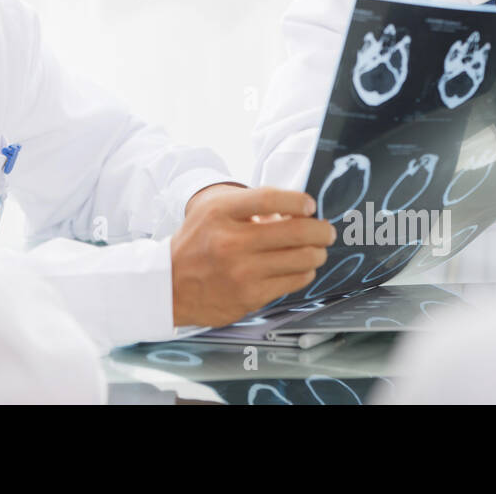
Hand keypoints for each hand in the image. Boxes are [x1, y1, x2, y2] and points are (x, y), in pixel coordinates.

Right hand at [171, 187, 335, 327]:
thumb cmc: (198, 242)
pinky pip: (294, 281)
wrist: (169, 285)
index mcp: (220, 213)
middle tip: (326, 230)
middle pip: (296, 231)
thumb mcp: (214, 211)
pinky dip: (304, 272)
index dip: (298, 200)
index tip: (310, 205)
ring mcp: (241, 272)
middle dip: (321, 230)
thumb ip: (252, 205)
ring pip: (302, 259)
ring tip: (316, 250)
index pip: (269, 199)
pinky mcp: (250, 296)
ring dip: (317, 253)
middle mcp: (230, 242)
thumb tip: (298, 210)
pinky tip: (299, 268)